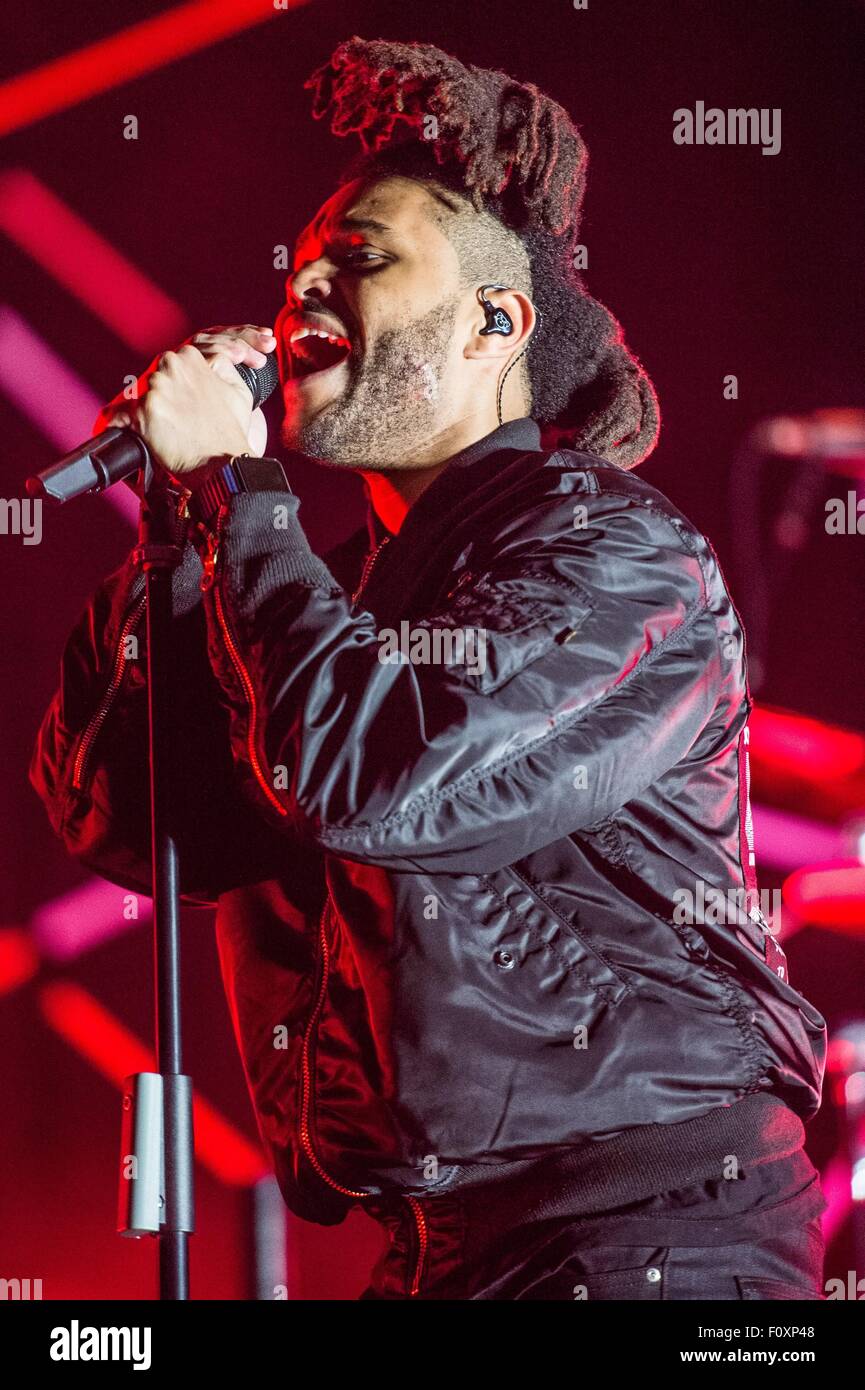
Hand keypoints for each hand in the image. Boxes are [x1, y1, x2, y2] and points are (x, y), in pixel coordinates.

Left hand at [94, 324, 275, 485]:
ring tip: (156, 428)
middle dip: (158, 396)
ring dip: (143, 410)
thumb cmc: (230, 430)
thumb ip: (222, 367)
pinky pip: (119, 415)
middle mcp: (171, 367)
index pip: (171, 365)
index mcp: (191, 357)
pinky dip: (117, 423)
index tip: (177, 400)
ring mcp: (156, 389)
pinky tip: (119, 429)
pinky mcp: (144, 412)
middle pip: (153, 379)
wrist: (223, 461)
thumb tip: (211, 361)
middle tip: (170, 416)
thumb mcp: (238, 389)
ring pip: (138, 395)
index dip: (174, 385)